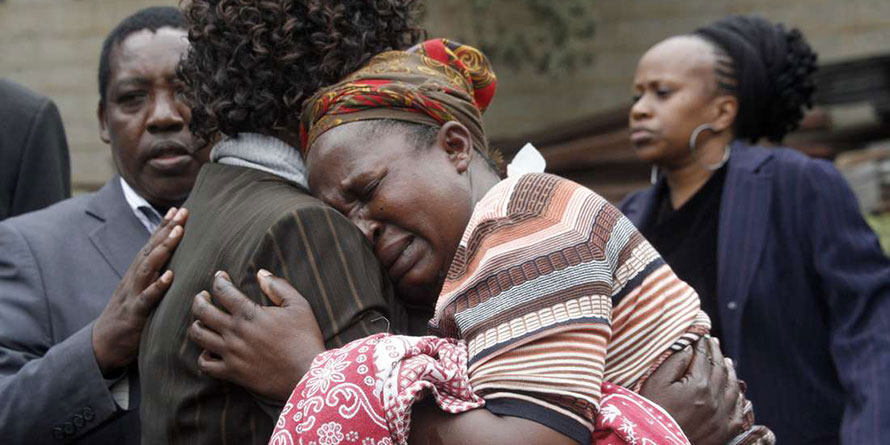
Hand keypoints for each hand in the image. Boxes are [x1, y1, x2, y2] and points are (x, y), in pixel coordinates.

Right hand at [92, 207, 186, 375]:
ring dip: (164, 249)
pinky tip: (170, 276)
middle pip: (151, 249)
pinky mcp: (134, 314)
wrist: (103, 344)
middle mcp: (134, 279)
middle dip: (167, 229)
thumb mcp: (142, 292)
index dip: (164, 227)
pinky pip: (147, 299)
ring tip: (178, 233)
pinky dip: (158, 286)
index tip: (179, 209)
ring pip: (148, 267)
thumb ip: (155, 277)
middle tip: (184, 212)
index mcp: (138, 274)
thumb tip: (176, 264)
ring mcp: (133, 294)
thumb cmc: (128, 317)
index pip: (152, 245)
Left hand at [188, 270, 324, 400]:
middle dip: (199, 299)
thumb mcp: (299, 305)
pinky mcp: (232, 373)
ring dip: (196, 324)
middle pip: (203, 311)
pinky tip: (210, 350)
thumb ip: (279, 287)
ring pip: (199, 336)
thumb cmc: (305, 338)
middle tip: (203, 296)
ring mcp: (231, 353)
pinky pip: (205, 365)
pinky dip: (203, 356)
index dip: (218, 280)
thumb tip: (261, 273)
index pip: (223, 291)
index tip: (220, 276)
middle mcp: (235, 332)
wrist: (307, 374)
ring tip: (201, 320)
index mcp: (250, 314)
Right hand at [639, 337, 745, 444]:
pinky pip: (738, 413)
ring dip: (731, 372)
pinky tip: (738, 393)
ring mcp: (722, 417)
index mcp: (698, 384)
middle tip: (714, 342)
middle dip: (717, 353)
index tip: (702, 335)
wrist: (656, 443)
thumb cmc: (652, 412)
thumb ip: (675, 362)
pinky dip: (740, 400)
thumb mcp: (656, 382)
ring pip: (733, 388)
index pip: (704, 357)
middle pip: (720, 369)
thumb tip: (689, 346)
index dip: (703, 344)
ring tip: (728, 362)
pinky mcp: (724, 433)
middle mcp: (715, 399)